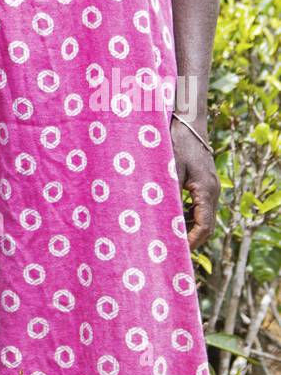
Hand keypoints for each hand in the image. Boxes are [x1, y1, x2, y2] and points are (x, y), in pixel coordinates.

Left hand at [171, 117, 219, 250]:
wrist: (188, 123)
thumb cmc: (178, 143)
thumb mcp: (171, 168)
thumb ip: (169, 192)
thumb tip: (162, 216)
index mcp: (206, 190)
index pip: (204, 226)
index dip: (192, 241)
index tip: (178, 250)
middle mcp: (212, 191)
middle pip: (206, 225)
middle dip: (192, 238)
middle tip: (172, 248)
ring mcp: (210, 187)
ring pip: (204, 216)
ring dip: (190, 227)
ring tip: (170, 235)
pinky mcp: (205, 183)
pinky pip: (200, 206)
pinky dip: (189, 214)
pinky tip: (173, 215)